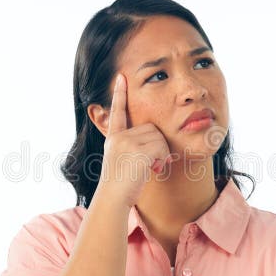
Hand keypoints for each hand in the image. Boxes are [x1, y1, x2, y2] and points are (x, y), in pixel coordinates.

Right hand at [97, 73, 174, 206]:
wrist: (112, 199)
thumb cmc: (121, 186)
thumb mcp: (122, 160)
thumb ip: (133, 146)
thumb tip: (157, 139)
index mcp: (113, 138)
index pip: (117, 111)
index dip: (119, 93)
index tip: (121, 76)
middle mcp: (118, 137)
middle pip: (152, 128)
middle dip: (158, 146)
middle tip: (153, 165)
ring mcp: (127, 143)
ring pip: (159, 138)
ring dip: (162, 155)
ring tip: (151, 169)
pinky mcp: (138, 151)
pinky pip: (161, 148)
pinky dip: (163, 160)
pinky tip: (153, 170)